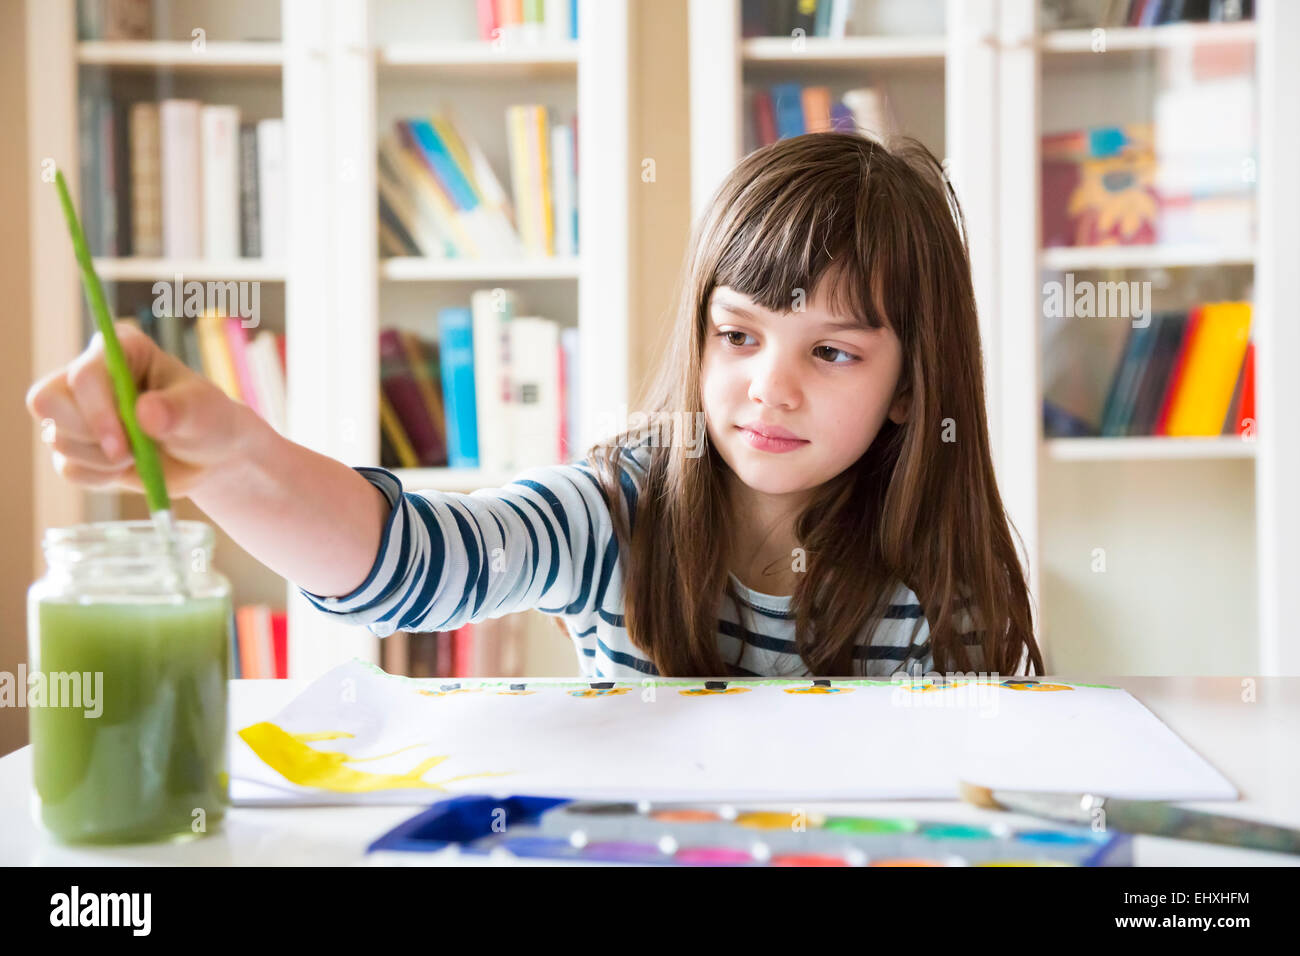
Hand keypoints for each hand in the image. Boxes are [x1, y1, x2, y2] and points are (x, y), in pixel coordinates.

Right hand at [25, 319, 262, 498]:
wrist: (208, 456)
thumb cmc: (208, 420)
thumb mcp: (205, 412)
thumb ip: (179, 410)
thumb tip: (145, 412)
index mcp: (120, 350)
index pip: (83, 375)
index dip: (96, 411)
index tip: (125, 445)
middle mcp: (89, 374)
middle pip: (47, 402)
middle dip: (91, 436)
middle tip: (132, 450)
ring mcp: (76, 409)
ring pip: (57, 440)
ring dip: (102, 460)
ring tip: (140, 454)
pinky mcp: (74, 444)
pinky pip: (68, 469)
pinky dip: (100, 478)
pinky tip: (128, 467)